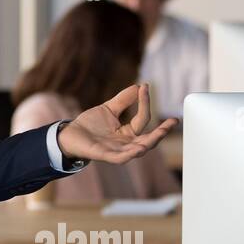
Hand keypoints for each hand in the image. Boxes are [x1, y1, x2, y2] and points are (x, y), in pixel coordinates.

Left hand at [56, 83, 177, 165]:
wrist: (69, 134)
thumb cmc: (90, 124)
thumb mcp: (109, 109)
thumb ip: (124, 100)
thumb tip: (139, 86)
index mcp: (128, 132)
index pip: (143, 119)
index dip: (145, 103)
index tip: (145, 86)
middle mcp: (126, 143)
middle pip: (148, 139)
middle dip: (162, 132)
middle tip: (173, 122)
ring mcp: (117, 151)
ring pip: (138, 149)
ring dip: (150, 142)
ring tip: (161, 133)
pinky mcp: (105, 156)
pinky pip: (121, 158)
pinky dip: (130, 154)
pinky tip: (138, 149)